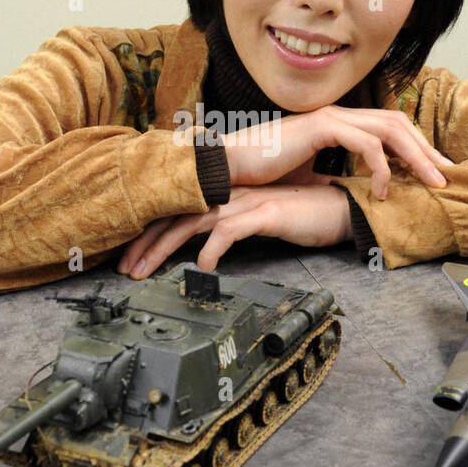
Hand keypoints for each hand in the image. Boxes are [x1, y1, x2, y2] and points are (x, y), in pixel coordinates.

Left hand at [117, 185, 353, 278]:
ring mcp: (248, 201)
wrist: (342, 208)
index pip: (179, 210)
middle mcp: (232, 194)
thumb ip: (232, 229)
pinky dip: (212, 248)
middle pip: (177, 215)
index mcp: (227, 194)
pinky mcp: (267, 213)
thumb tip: (205, 248)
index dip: (151, 233)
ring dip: (165, 248)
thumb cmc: (305, 216)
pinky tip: (202, 267)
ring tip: (146, 272)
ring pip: (194, 222)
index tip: (133, 257)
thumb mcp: (259, 222)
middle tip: (126, 270)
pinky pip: (231, 230)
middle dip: (146, 243)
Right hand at [222, 105, 451, 199]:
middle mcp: (338, 114)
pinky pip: (366, 143)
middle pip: (398, 123)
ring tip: (431, 182)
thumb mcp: (305, 174)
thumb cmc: (261, 171)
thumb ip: (328, 174)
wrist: (229, 166)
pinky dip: (382, 166)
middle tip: (448, 176)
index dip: (415, 147)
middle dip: (427, 149)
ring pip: (390, 129)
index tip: (434, 171)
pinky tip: (385, 189)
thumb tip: (343, 189)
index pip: (388, 127)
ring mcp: (331, 117)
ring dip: (416, 156)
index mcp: (337, 123)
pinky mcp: (322, 127)